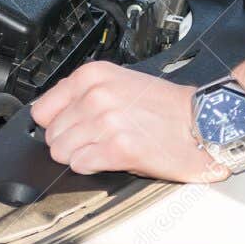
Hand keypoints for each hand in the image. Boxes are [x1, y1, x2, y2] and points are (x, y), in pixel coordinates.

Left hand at [29, 62, 229, 182]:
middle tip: (93, 142)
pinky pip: (81, 164)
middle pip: (51, 134)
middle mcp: (95, 96)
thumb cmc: (165, 106)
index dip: (54, 125)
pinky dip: (91, 167)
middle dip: (68, 143)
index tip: (67, 129)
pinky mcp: (118, 148)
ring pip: (62, 152)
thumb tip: (52, 117)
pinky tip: (109, 159)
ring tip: (103, 150)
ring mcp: (105, 122)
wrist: (202, 121)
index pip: (42, 110)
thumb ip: (82, 95)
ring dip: (80, 156)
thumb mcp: (116, 84)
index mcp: (91, 76)